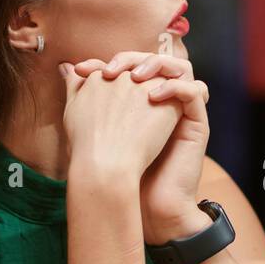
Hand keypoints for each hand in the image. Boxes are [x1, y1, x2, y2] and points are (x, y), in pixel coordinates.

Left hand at [73, 52, 210, 243]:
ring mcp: (182, 112)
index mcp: (143, 101)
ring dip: (159, 66)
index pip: (135, 64)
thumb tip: (67, 69)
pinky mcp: (197, 125)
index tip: (84, 70)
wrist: (142, 205)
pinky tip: (153, 96)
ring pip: (182, 69)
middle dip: (136, 59)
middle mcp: (165, 103)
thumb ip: (86, 97)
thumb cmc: (119, 171)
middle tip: (116, 69)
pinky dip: (175, 88)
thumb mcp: (96, 127)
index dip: (113, 60)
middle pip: (159, 61)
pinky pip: (195, 91)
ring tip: (136, 77)